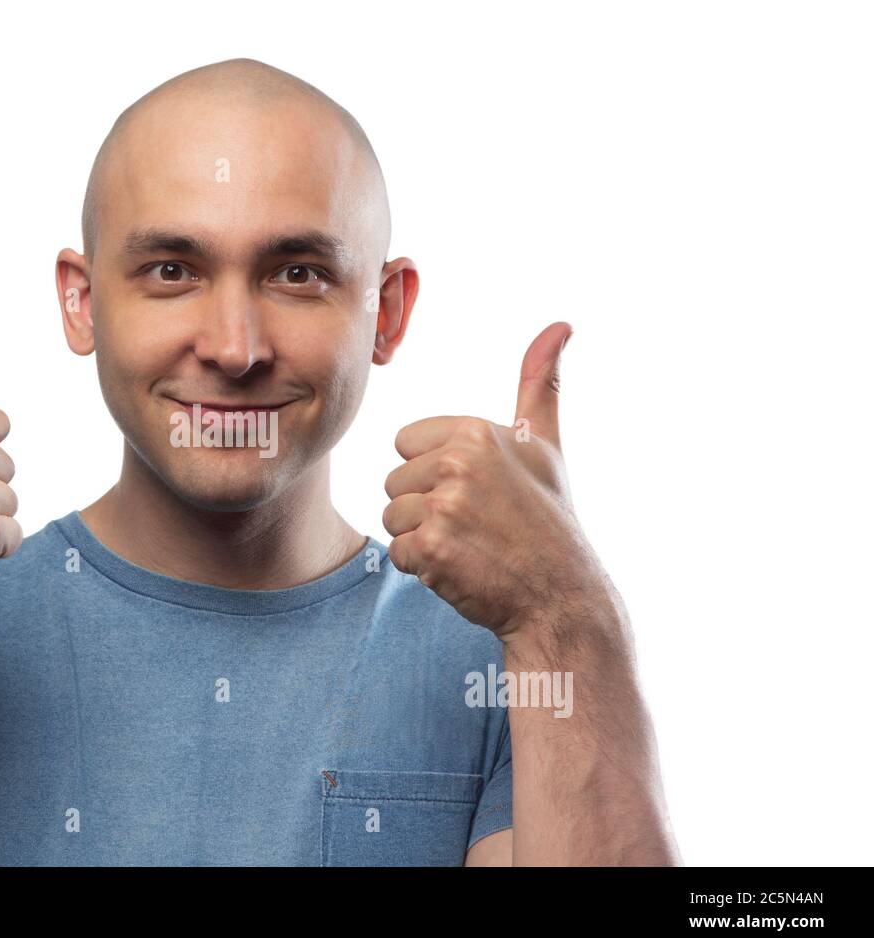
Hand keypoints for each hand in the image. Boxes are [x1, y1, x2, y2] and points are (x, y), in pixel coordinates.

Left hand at [383, 323, 614, 640]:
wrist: (561, 596)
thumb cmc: (548, 519)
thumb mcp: (544, 445)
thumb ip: (540, 385)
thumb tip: (560, 325)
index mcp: (475, 431)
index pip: (407, 443)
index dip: (436, 472)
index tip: (479, 491)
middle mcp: (457, 462)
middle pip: (395, 481)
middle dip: (427, 506)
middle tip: (477, 524)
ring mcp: (443, 506)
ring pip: (393, 517)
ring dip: (423, 538)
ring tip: (470, 545)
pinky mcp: (431, 547)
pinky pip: (397, 552)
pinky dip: (423, 568)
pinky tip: (462, 567)